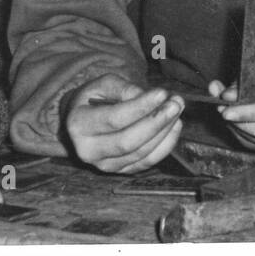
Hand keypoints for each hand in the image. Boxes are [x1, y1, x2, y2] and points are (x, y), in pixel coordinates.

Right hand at [64, 74, 183, 173]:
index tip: (162, 93)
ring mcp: (104, 165)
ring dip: (164, 131)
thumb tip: (148, 97)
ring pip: (140, 153)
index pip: (114, 119)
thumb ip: (124, 88)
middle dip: (156, 122)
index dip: (140, 107)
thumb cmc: (95, 99)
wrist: (85, 120)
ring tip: (176, 110)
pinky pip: (147, 162)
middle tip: (176, 103)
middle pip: (127, 141)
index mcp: (78, 124)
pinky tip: (174, 126)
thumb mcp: (103, 84)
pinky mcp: (121, 171)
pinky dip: (166, 145)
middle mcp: (88, 150)